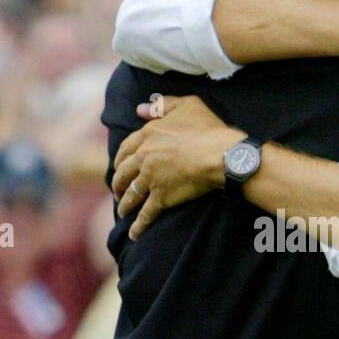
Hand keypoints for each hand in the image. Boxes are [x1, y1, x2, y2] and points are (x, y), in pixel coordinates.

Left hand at [112, 95, 241, 238]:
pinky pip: (146, 213)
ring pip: (131, 194)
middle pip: (123, 173)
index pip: (126, 148)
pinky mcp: (162, 197)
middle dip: (118, 183)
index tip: (118, 167)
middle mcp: (144, 157)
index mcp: (148, 135)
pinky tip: (133, 234)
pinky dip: (139, 226)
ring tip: (122, 212)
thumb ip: (161, 105)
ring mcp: (151, 178)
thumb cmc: (208, 128)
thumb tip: (140, 109)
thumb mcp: (187, 105)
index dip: (120, 159)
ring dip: (124, 204)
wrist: (220, 154)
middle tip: (117, 190)